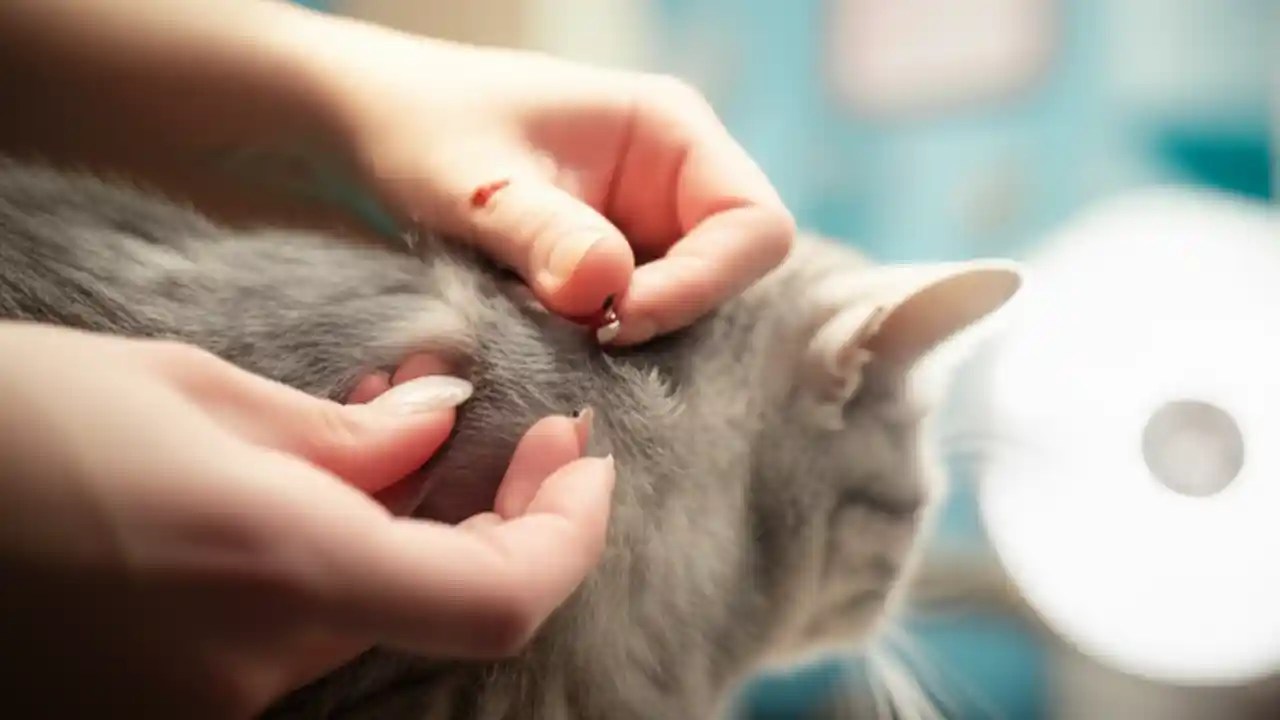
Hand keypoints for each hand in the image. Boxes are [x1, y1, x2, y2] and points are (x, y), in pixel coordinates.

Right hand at [0, 323, 613, 717]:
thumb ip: (340, 432)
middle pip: (428, 602)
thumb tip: (440, 426)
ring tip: (343, 445)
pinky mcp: (159, 716)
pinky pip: (280, 648)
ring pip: (352, 621)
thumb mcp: (187, 389)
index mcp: (280, 567)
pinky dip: (309, 578)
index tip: (579, 458)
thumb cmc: (12, 421)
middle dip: (473, 516)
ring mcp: (201, 712)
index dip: (568, 535)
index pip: (500, 599)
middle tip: (460, 425)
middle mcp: (251, 669)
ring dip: (381, 542)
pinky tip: (272, 509)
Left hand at [314, 19, 795, 344]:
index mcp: (668, 131)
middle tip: (574, 335)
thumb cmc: (415, 125)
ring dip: (621, 333)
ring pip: (677, 309)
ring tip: (539, 328)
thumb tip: (608, 290)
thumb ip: (543, 232)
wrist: (350, 135)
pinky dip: (591, 341)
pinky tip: (533, 335)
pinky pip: (627, 320)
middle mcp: (669, 182)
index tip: (617, 317)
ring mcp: (637, 229)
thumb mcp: (472, 180)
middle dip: (661, 315)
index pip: (755, 226)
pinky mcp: (600, 271)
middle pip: (725, 276)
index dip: (704, 283)